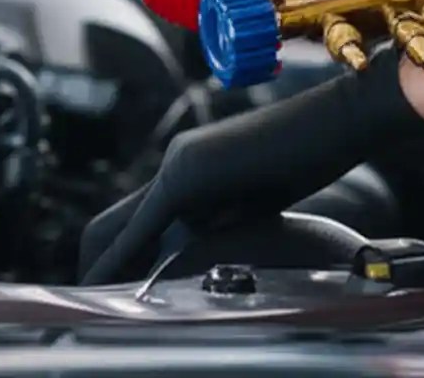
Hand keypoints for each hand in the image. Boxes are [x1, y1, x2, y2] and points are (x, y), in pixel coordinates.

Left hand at [78, 48, 423, 283]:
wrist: (335, 121)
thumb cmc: (310, 157)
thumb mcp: (256, 202)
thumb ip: (223, 222)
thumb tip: (200, 252)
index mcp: (191, 170)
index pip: (140, 220)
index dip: (119, 256)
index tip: (110, 290)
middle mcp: (175, 163)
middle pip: (113, 222)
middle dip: (99, 264)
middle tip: (88, 302)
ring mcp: (178, 164)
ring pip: (122, 225)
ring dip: (105, 266)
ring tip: (90, 301)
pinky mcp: (188, 173)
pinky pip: (144, 225)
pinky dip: (122, 258)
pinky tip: (107, 282)